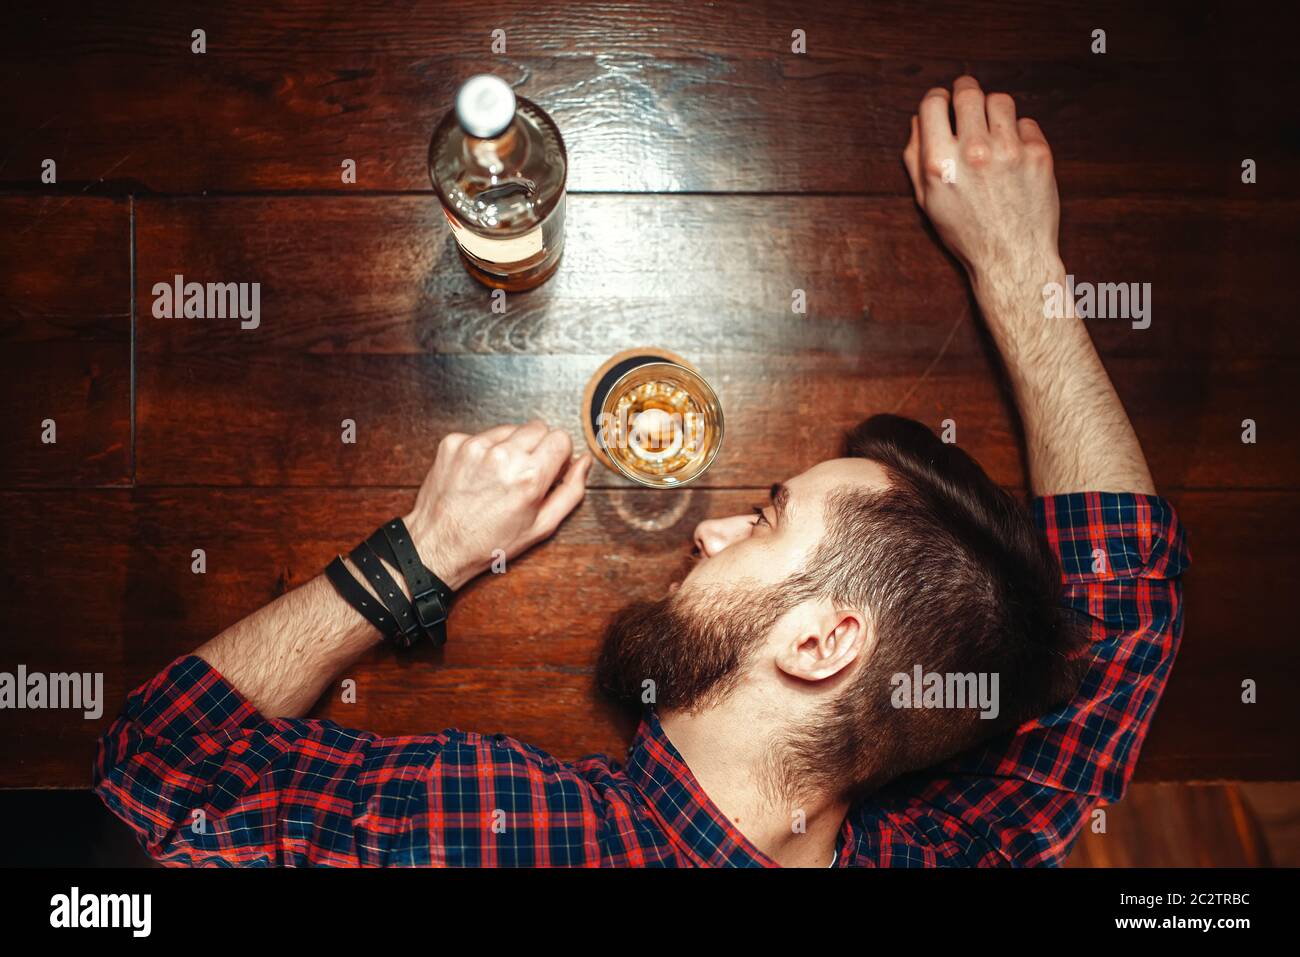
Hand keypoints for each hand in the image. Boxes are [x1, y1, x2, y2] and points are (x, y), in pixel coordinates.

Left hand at [404, 421, 592, 589]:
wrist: (438, 545)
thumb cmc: (489, 542)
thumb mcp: (541, 526)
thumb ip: (570, 491)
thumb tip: (584, 462)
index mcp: (529, 477)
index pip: (561, 438)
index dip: (558, 456)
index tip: (549, 469)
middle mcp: (502, 456)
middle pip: (538, 427)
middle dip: (537, 447)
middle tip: (524, 474)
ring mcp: (475, 446)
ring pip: (510, 429)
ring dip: (511, 447)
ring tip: (498, 476)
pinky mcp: (454, 443)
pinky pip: (482, 435)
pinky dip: (484, 450)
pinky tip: (478, 475)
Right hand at [903, 76, 1060, 284]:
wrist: (1011, 258)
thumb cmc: (966, 233)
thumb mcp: (927, 201)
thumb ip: (916, 157)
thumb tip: (920, 120)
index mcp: (940, 163)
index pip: (933, 103)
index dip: (937, 99)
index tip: (943, 103)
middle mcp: (974, 151)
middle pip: (968, 92)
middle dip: (965, 93)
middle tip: (967, 102)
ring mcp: (1009, 150)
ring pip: (1000, 100)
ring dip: (993, 110)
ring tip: (992, 130)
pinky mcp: (1038, 154)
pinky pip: (1026, 123)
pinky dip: (1018, 134)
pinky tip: (1013, 156)